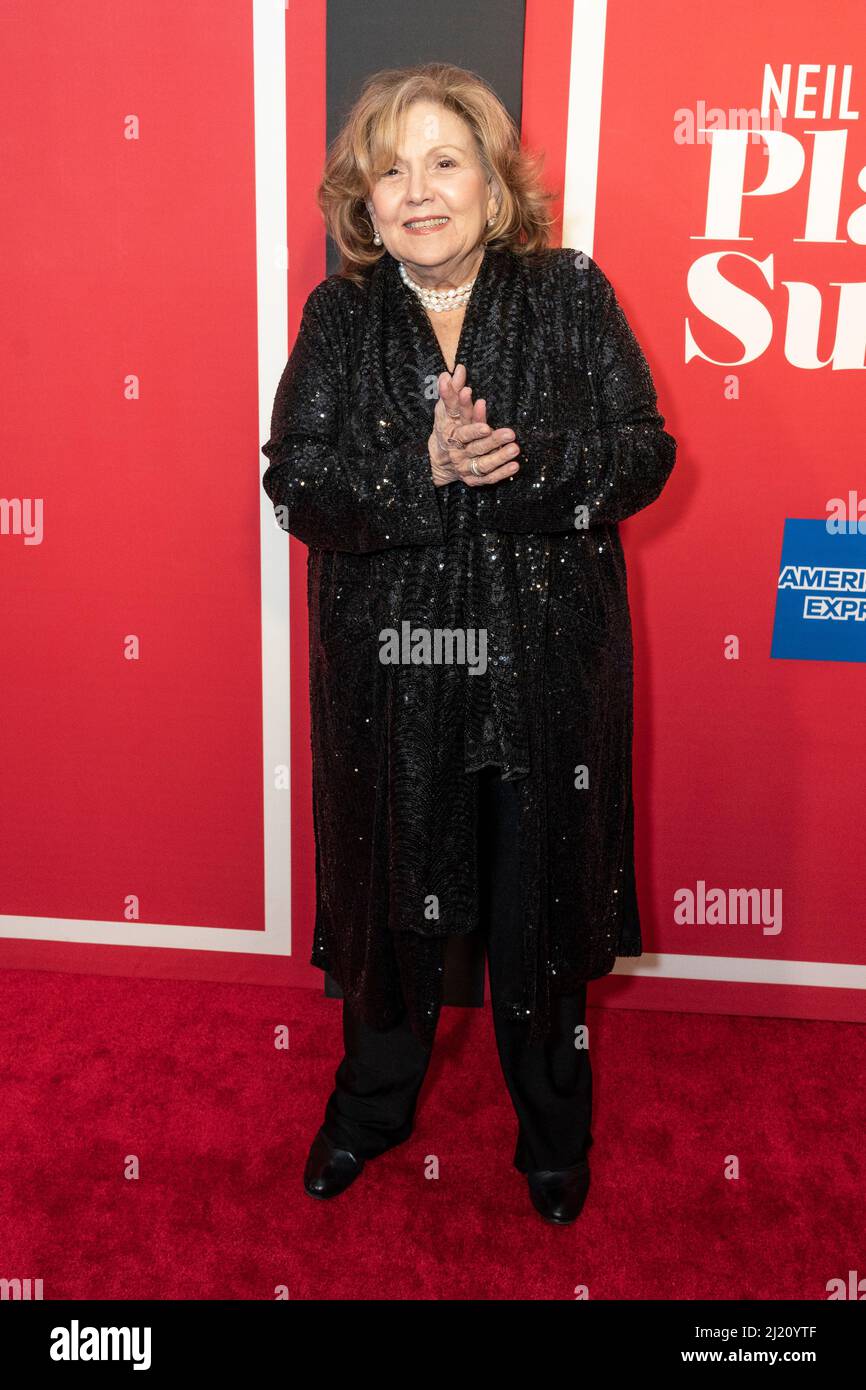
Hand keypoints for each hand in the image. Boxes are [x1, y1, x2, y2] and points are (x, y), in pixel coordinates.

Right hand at [427, 364, 520, 487]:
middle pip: (475, 446)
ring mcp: (465, 467)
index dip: (471, 420)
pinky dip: (502, 473)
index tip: (482, 404)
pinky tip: (515, 465)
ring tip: (515, 448)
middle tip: (509, 433)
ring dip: (500, 457)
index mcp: (451, 433)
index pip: (461, 426)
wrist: (437, 462)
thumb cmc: (445, 430)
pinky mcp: (472, 479)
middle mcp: (458, 452)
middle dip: (492, 440)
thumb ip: (453, 391)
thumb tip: (459, 368)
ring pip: (483, 464)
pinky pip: (488, 478)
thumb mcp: (445, 410)